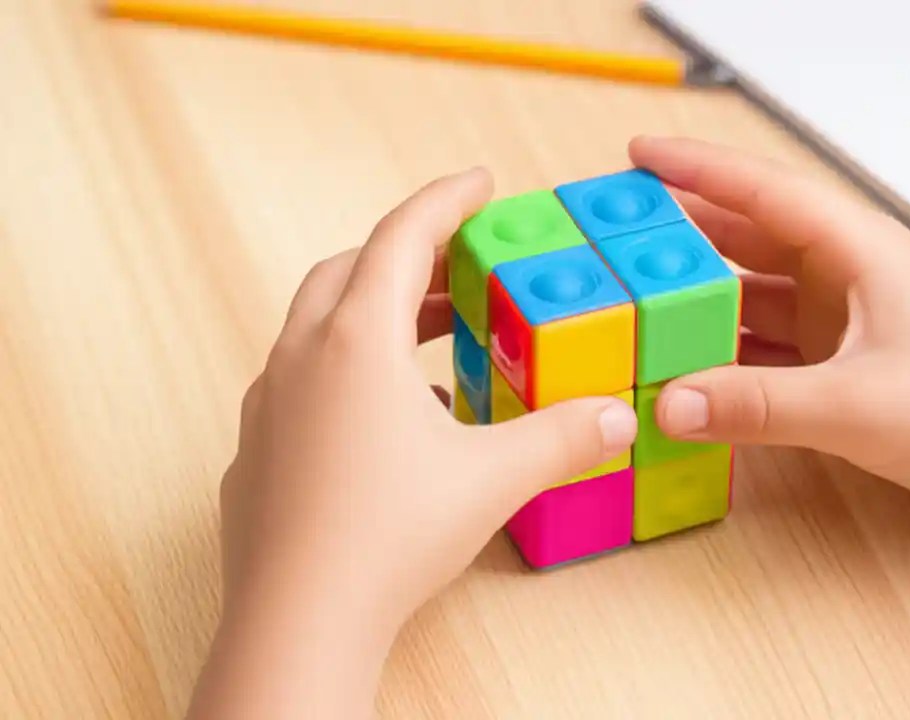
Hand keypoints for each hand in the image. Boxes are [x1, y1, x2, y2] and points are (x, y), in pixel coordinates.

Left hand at [190, 168, 635, 718]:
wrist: (298, 623)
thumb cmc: (386, 537)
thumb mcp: (494, 478)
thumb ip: (563, 438)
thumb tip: (616, 418)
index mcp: (356, 340)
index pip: (402, 237)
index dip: (446, 200)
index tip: (479, 182)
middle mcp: (301, 358)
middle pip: (351, 271)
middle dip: (408, 256)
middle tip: (462, 266)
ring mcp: (269, 404)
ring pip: (320, 328)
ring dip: (378, 317)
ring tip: (438, 345)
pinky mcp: (257, 451)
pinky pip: (304, 383)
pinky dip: (349, 374)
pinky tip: (394, 421)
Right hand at [630, 136, 909, 532]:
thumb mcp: (854, 407)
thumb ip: (757, 403)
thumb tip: (671, 402)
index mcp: (860, 251)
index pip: (763, 192)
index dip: (697, 169)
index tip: (638, 155)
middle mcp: (851, 274)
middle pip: (751, 237)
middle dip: (685, 233)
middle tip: (615, 235)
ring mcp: (849, 318)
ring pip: (757, 292)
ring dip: (703, 297)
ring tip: (638, 298)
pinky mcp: (848, 362)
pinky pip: (770, 342)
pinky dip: (729, 349)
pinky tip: (689, 362)